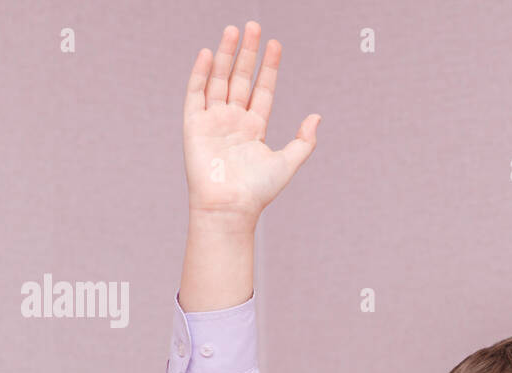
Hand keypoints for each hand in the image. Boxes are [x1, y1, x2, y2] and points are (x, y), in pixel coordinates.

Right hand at [183, 21, 319, 226]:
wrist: (229, 206)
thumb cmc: (257, 191)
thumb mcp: (287, 163)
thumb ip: (303, 141)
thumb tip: (317, 117)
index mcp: (254, 128)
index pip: (262, 90)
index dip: (269, 67)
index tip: (275, 45)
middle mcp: (233, 120)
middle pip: (241, 79)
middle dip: (248, 53)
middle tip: (254, 26)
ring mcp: (213, 121)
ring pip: (219, 80)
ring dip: (226, 55)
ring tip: (234, 30)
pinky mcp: (194, 125)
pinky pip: (196, 93)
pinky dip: (201, 73)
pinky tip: (209, 54)